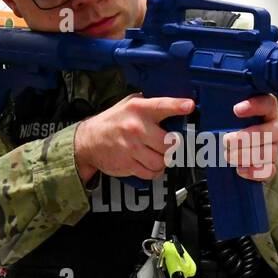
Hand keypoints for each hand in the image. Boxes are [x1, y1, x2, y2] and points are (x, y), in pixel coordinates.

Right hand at [73, 93, 193, 181]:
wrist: (88, 141)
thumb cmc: (112, 122)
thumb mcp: (128, 104)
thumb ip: (150, 105)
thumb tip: (176, 106)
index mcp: (138, 109)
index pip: (162, 106)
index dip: (178, 106)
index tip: (189, 106)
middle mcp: (135, 127)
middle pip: (170, 142)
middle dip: (173, 146)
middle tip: (169, 144)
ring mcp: (131, 148)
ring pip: (162, 161)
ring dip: (164, 160)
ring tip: (157, 154)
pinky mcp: (128, 164)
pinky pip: (151, 173)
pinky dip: (154, 171)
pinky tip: (149, 163)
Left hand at [224, 94, 277, 181]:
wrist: (241, 152)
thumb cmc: (232, 129)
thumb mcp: (225, 116)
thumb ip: (218, 109)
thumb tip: (194, 104)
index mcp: (265, 110)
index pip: (267, 103)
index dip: (254, 106)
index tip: (236, 110)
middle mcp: (273, 128)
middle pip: (269, 131)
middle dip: (246, 137)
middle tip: (226, 140)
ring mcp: (274, 147)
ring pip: (269, 152)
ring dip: (246, 155)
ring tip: (228, 157)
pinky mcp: (271, 165)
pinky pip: (268, 170)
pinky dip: (254, 172)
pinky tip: (239, 170)